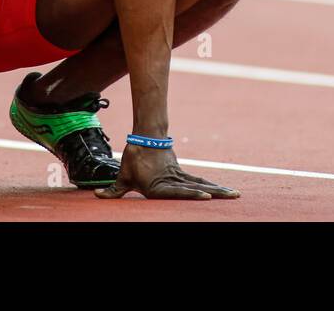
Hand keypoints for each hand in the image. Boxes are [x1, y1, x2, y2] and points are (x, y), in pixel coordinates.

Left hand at [95, 145, 239, 200]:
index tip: (207, 196)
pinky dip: (211, 185)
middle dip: (215, 193)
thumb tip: (99, 196)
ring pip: (201, 183)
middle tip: (232, 196)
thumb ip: (114, 190)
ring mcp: (179, 176)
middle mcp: (172, 181)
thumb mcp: (123, 176)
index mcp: (159, 186)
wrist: (145, 137)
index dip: (193, 194)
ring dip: (218, 189)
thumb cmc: (133, 158)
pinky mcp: (181, 173)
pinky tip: (221, 191)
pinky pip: (198, 180)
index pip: (178, 191)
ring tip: (234, 195)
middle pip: (196, 188)